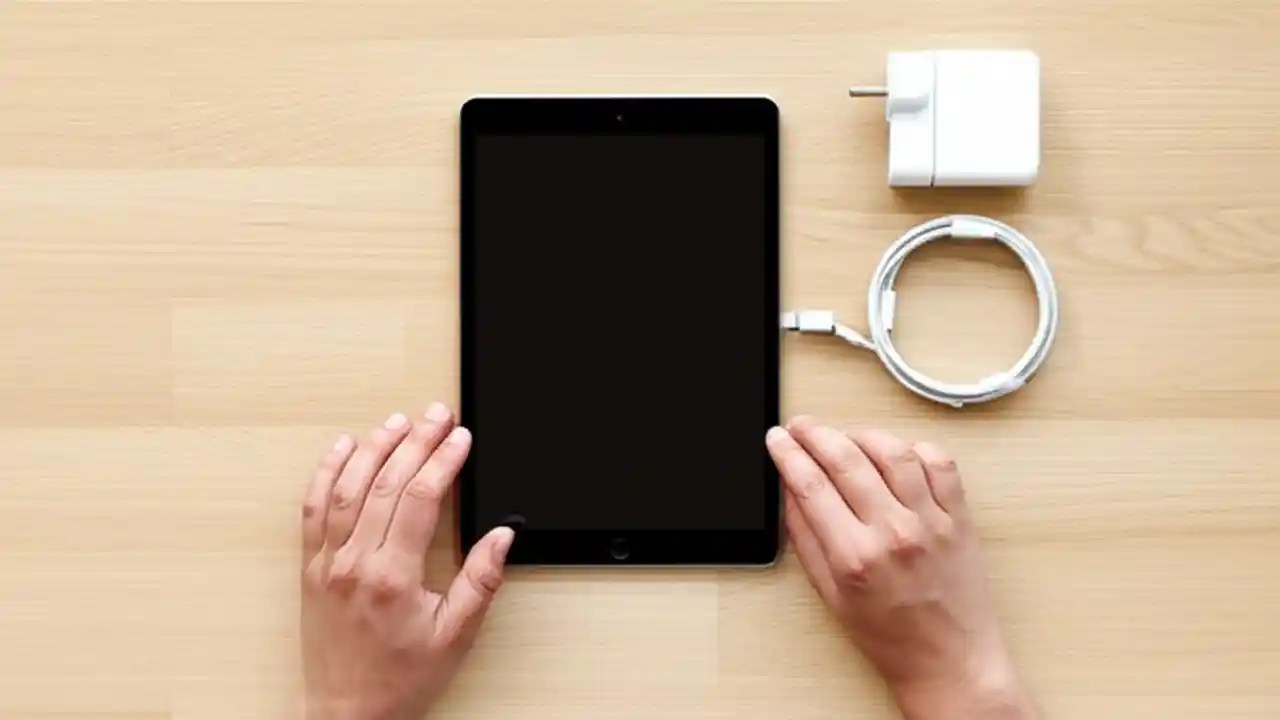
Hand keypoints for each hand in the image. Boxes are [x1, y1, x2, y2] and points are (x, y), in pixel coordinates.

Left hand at [300, 404, 513, 719]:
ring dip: (373, 448)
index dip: (443, 461)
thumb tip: (503, 537)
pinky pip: (311, 509)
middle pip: (386, 484)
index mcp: (394, 578)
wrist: (346, 714)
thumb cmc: (400, 680)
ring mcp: (327, 563)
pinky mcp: (310, 568)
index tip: (461, 438)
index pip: (421, 500)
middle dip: (415, 441)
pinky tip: (342, 449)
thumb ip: (480, 582)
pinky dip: (326, 473)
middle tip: (436, 415)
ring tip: (397, 422)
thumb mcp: (455, 637)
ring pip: (346, 488)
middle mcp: (355, 564)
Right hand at [766, 417, 1037, 719]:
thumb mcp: (831, 596)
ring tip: (846, 436)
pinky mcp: (960, 520)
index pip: (810, 485)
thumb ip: (806, 541)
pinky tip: (897, 454)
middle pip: (846, 459)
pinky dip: (915, 448)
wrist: (950, 662)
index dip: (787, 454)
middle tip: (802, 427)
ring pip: (893, 452)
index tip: (777, 439)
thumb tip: (790, 494)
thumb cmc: (891, 637)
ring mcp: (931, 523)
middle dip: (815, 434)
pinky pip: (940, 464)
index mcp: (854, 557)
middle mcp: (893, 534)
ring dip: (862, 434)